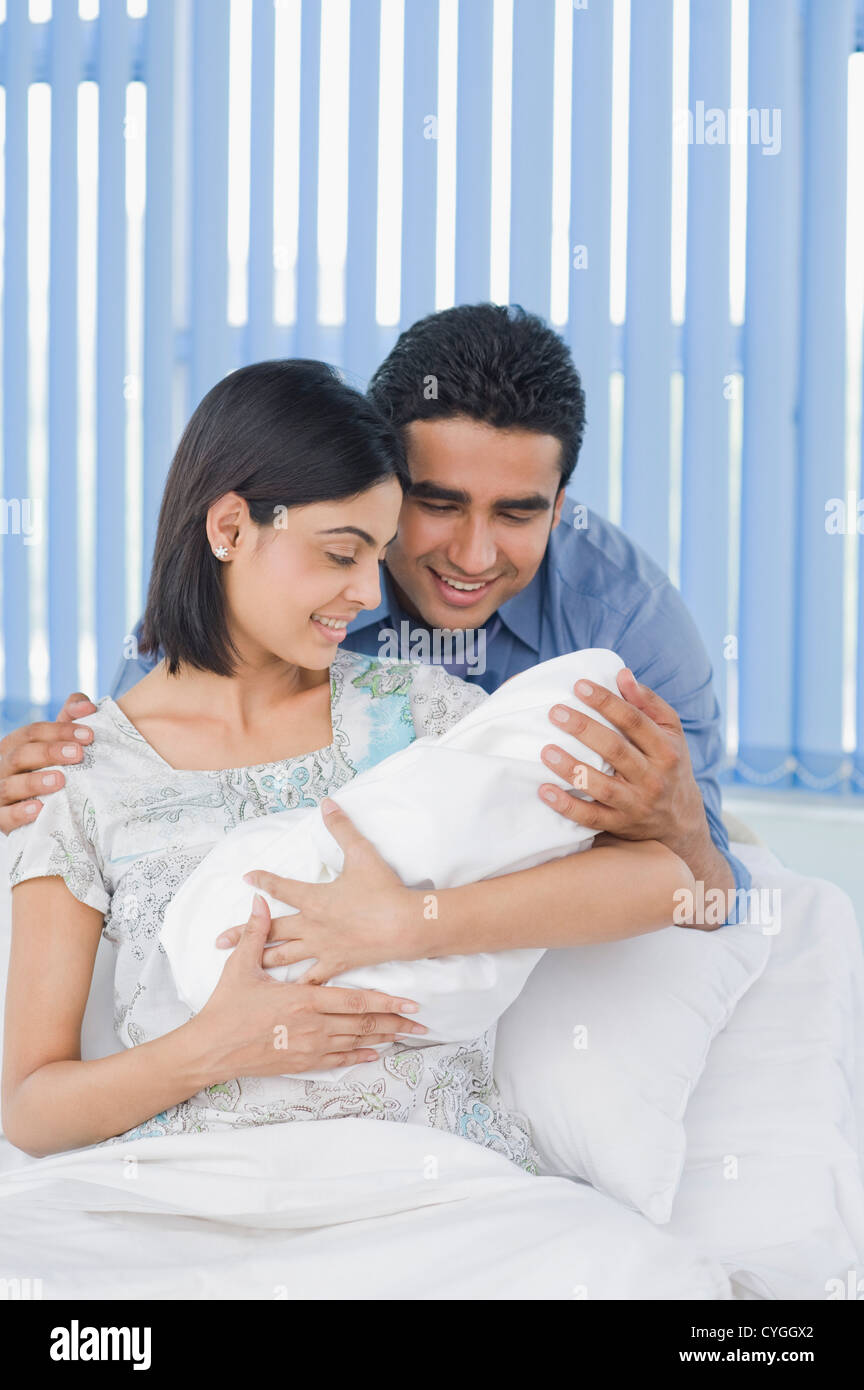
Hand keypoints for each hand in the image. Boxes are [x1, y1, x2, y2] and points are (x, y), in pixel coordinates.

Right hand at [0, 693, 96, 832]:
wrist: (48, 811)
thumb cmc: (54, 768)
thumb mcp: (61, 743)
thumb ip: (72, 718)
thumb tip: (87, 707)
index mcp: (15, 746)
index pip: (33, 732)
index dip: (60, 731)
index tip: (89, 736)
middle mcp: (3, 767)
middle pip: (20, 755)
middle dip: (49, 752)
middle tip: (78, 754)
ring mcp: (0, 794)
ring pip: (9, 785)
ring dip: (34, 782)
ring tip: (60, 780)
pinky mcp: (1, 820)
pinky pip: (4, 817)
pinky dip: (19, 812)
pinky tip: (38, 808)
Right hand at [193, 894, 427, 1076]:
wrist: (210, 1049)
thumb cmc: (226, 1008)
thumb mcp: (241, 967)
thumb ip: (256, 932)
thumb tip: (260, 899)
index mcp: (304, 999)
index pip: (355, 1000)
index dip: (386, 1001)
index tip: (410, 1001)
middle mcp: (313, 1025)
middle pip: (363, 1024)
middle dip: (394, 1023)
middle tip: (420, 1023)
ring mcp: (309, 1047)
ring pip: (355, 1042)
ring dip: (382, 1039)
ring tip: (406, 1037)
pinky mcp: (300, 1062)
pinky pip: (337, 1060)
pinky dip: (358, 1056)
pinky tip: (374, 1055)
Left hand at [215, 797, 423, 984]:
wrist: (405, 925)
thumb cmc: (383, 889)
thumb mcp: (362, 853)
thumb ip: (342, 828)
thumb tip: (327, 803)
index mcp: (314, 899)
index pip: (280, 888)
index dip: (262, 881)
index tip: (246, 878)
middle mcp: (312, 925)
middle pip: (270, 929)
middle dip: (241, 933)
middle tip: (218, 940)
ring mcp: (322, 948)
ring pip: (284, 956)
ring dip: (261, 959)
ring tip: (240, 966)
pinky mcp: (337, 964)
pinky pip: (312, 978)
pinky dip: (297, 985)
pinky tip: (284, 994)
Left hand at [538, 668, 705, 859]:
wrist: (681, 821)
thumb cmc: (669, 765)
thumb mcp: (671, 733)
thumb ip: (647, 703)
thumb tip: (622, 674)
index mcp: (665, 750)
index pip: (634, 721)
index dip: (606, 702)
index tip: (579, 686)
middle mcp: (653, 778)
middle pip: (615, 750)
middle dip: (584, 729)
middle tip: (555, 712)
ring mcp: (636, 804)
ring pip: (601, 786)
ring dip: (571, 768)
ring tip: (546, 750)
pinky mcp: (619, 824)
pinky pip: (590, 818)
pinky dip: (567, 806)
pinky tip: (544, 790)